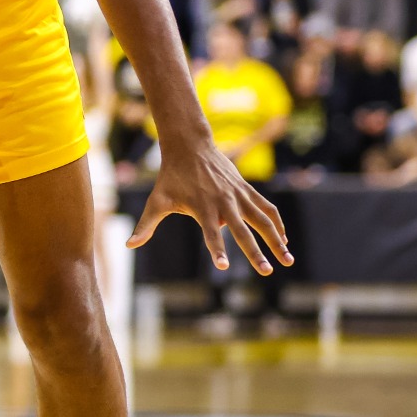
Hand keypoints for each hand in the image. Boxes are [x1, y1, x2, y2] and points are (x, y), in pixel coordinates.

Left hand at [127, 140, 292, 274]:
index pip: (210, 233)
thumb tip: (128, 244)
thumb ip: (146, 225)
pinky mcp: (246, 189)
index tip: (222, 266)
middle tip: (266, 272)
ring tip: (288, 260)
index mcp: (202, 207)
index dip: (216, 249)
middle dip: (255, 252)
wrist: (189, 145)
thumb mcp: (157, 200)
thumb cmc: (171, 176)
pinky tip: (284, 239)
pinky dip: (277, 222)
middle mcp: (223, 202)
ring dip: (277, 240)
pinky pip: (266, 208)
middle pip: (243, 230)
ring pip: (262, 219)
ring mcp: (238, 195)